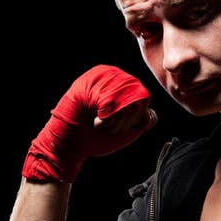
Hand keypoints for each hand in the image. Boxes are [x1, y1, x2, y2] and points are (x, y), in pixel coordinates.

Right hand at [22, 65, 156, 182]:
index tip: (120, 127)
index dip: (137, 119)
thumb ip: (141, 117)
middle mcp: (113, 75)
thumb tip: (149, 113)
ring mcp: (101, 77)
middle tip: (110, 127)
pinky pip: (111, 106)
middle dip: (128, 121)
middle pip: (140, 99)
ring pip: (127, 102)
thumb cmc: (97, 137)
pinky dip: (105, 122)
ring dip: (116, 123)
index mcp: (123, 84)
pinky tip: (94, 121)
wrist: (71, 145)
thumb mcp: (125, 127)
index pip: (145, 100)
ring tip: (100, 124)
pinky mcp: (90, 85)